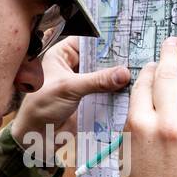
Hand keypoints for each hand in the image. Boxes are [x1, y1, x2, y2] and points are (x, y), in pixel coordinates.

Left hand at [10, 38, 129, 146]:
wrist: (37, 135)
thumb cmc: (41, 106)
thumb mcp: (69, 88)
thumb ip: (97, 80)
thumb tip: (123, 73)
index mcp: (62, 54)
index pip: (88, 41)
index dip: (105, 41)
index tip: (127, 41)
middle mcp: (73, 66)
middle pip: (99, 58)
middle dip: (116, 60)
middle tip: (137, 59)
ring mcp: (83, 82)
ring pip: (104, 76)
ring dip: (118, 77)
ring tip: (139, 73)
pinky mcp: (90, 98)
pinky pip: (106, 92)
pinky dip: (116, 92)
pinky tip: (131, 90)